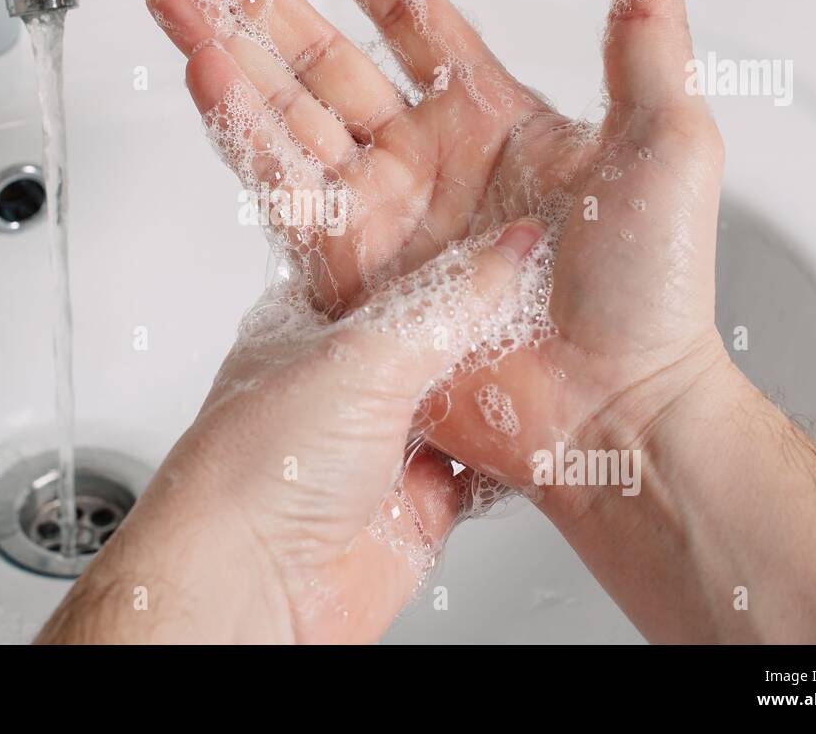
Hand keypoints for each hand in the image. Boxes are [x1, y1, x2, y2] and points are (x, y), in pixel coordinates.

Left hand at [38, 217, 547, 642]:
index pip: (391, 271)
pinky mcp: (415, 508)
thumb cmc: (255, 471)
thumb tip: (509, 247)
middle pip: (434, 340)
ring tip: (565, 350)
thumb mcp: (364, 355)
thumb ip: (448, 302)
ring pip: (463, 408)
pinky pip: (480, 474)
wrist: (250, 590)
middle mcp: (344, 386)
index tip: (509, 226)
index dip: (447, 247)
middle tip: (548, 285)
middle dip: (488, 321)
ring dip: (507, 391)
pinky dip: (513, 459)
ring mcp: (379, 449)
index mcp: (311, 326)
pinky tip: (545, 434)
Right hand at [145, 0, 724, 494]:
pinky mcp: (349, 274)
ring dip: (227, 50)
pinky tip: (207, 74)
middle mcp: (425, 164)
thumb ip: (646, 47)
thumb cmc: (653, 293)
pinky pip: (280, 188)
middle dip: (257, 0)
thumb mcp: (666, 147)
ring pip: (285, 113)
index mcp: (493, 120)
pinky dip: (240, 130)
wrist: (614, 408)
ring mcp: (382, 217)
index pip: (414, 23)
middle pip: (323, 59)